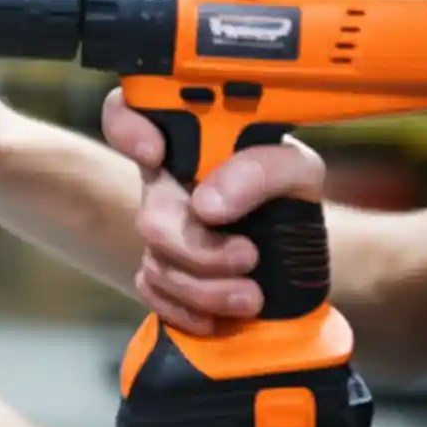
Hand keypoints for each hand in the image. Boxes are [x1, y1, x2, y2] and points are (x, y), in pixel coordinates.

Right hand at [100, 88, 327, 334]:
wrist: (300, 254)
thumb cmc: (290, 196)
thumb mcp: (296, 170)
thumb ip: (261, 171)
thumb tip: (208, 206)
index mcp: (188, 143)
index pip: (131, 111)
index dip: (126, 126)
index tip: (155, 154)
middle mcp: (166, 184)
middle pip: (150, 213)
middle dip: (200, 249)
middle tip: (247, 255)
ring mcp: (160, 230)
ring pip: (157, 261)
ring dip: (206, 289)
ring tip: (251, 296)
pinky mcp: (162, 273)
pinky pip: (151, 291)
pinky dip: (184, 309)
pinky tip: (214, 316)